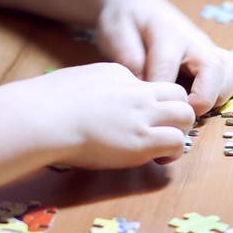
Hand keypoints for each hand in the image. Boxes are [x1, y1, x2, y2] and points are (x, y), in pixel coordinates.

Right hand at [38, 63, 194, 167]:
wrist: (46, 116)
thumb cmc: (48, 102)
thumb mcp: (76, 81)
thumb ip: (93, 88)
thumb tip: (90, 101)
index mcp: (118, 73)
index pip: (148, 84)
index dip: (148, 102)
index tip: (136, 118)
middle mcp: (136, 90)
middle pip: (177, 93)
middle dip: (174, 111)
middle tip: (160, 129)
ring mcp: (142, 114)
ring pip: (186, 114)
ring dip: (178, 129)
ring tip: (162, 145)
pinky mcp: (143, 140)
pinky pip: (177, 141)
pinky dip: (172, 151)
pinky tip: (157, 158)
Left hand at [95, 0, 232, 116]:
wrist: (135, 3)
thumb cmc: (124, 21)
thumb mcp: (116, 34)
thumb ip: (129, 59)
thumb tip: (145, 88)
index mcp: (166, 33)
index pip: (167, 66)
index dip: (158, 91)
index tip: (146, 104)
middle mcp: (193, 39)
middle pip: (214, 68)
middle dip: (202, 97)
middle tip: (180, 112)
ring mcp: (206, 46)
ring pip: (231, 70)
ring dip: (218, 94)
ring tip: (194, 106)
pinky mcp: (213, 53)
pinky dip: (226, 88)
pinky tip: (204, 98)